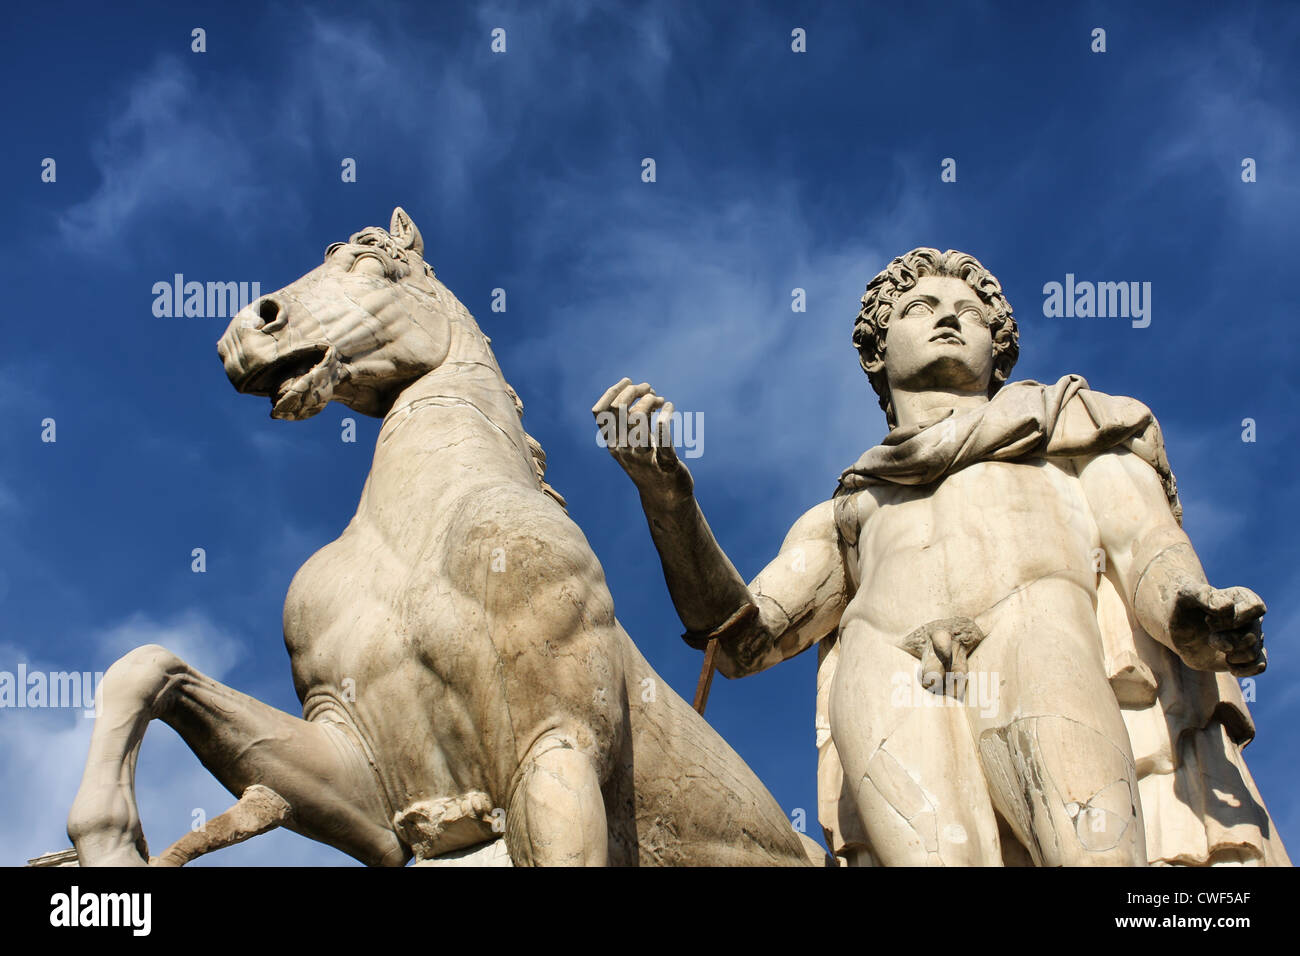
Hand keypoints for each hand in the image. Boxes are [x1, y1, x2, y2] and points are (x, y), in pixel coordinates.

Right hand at [592, 378, 692, 503]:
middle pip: (619, 409)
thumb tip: (637, 391)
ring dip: (650, 401)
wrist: (666, 500)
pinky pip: (663, 436)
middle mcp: (624, 450)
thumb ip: (628, 422)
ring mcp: (643, 457)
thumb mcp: (631, 444)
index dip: (612, 391)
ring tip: (660, 400)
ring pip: (637, 418)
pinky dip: (666, 415)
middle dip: (635, 391)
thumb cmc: (649, 465)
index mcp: (613, 444)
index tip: (628, 381)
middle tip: (650, 389)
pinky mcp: (665, 463)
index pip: (600, 412)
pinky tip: (669, 407)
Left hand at [1169, 584, 1265, 676]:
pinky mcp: (1244, 655)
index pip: (1256, 607)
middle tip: (1209, 637)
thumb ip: (1204, 595)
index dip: (1235, 618)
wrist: (1175, 628)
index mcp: (1242, 598)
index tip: (1208, 620)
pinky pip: (1260, 666)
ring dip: (1230, 654)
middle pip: (1253, 635)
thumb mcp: (1185, 596)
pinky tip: (1229, 666)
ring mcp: (1249, 637)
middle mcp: (1250, 618)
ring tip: (1213, 646)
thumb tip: (1228, 608)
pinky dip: (1246, 670)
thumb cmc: (1181, 607)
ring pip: (1252, 653)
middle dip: (1227, 640)